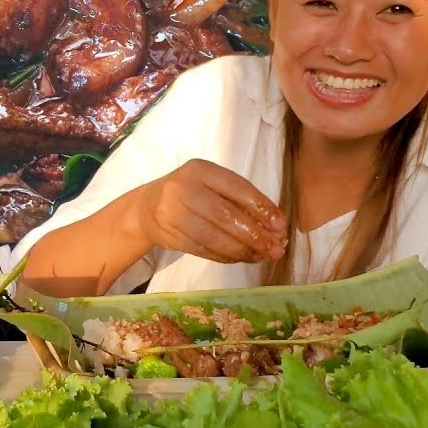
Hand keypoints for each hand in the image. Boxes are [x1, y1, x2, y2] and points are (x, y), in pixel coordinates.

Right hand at [132, 159, 287, 262]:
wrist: (148, 207)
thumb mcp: (212, 185)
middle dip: (253, 235)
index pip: (237, 188)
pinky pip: (202, 250)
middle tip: (274, 249)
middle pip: (224, 216)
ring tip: (260, 256)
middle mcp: (183, 188)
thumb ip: (240, 201)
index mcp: (200, 170)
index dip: (261, 207)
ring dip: (241, 250)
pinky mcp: (169, 236)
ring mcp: (172, 213)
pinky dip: (224, 257)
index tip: (280, 225)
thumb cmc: (191, 193)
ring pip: (213, 237)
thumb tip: (274, 227)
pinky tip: (239, 258)